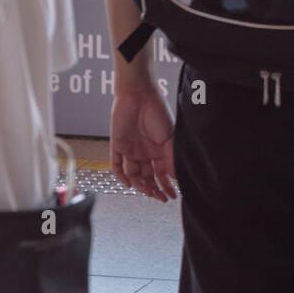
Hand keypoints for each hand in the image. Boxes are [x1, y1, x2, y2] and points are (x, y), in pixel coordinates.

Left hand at [110, 82, 177, 201]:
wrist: (138, 95)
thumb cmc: (157, 112)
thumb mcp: (170, 139)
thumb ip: (171, 159)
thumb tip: (176, 177)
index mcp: (158, 150)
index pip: (162, 174)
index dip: (166, 186)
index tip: (171, 196)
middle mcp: (144, 152)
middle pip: (147, 177)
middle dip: (154, 189)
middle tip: (160, 198)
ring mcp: (131, 150)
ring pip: (133, 175)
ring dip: (140, 185)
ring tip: (147, 191)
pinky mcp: (118, 146)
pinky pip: (117, 165)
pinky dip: (121, 176)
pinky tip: (128, 183)